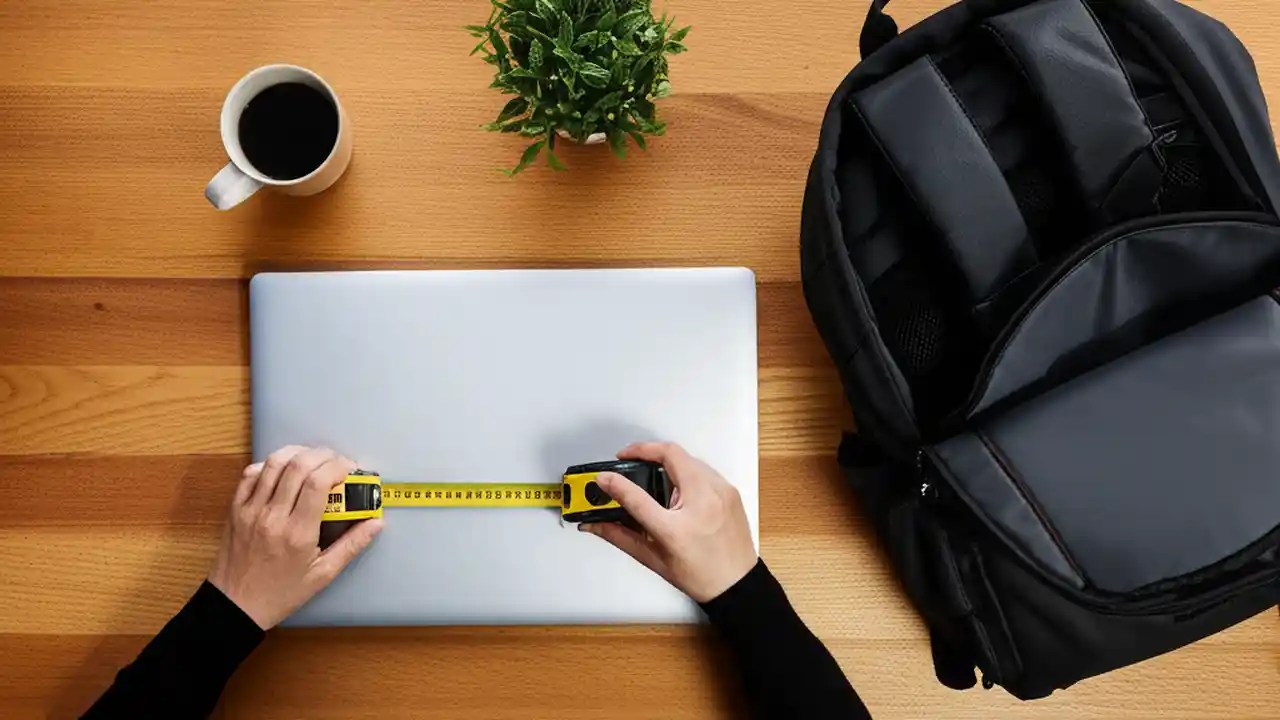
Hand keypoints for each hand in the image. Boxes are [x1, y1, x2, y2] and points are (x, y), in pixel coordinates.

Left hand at [208, 446, 383, 628]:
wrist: (235, 605)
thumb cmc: (281, 593)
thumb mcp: (322, 575)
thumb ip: (351, 546)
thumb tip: (376, 522)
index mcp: (298, 533)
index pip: (318, 482)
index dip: (338, 466)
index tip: (350, 470)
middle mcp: (273, 516)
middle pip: (298, 465)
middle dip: (323, 455)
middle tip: (337, 462)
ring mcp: (251, 510)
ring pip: (274, 463)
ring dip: (298, 453)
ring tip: (313, 459)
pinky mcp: (235, 509)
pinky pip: (251, 474)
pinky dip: (270, 465)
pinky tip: (284, 470)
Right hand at [580, 442, 756, 602]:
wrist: (738, 584)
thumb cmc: (702, 576)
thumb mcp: (653, 559)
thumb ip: (620, 536)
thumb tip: (596, 524)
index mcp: (678, 528)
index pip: (638, 496)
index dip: (615, 483)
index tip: (604, 477)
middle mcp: (703, 503)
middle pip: (671, 454)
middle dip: (645, 451)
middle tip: (627, 458)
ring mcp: (721, 492)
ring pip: (688, 458)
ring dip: (667, 459)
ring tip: (651, 474)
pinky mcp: (730, 491)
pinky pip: (703, 468)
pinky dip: (685, 470)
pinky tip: (676, 486)